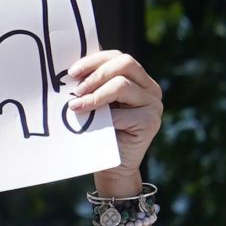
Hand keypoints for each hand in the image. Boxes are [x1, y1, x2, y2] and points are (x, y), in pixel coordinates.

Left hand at [68, 51, 162, 198]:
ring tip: (76, 107)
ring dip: (95, 95)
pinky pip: (123, 113)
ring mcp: (153, 104)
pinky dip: (104, 119)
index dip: (94, 60)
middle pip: (126, 63)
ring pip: (123, 85)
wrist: (111, 168)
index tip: (71, 72)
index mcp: (137, 79)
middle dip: (96, 75)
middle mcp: (150, 88)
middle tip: (75, 91)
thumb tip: (71, 71)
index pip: (118, 57)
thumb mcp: (95, 105)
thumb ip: (92, 87)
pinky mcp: (151, 121)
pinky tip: (92, 126)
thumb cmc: (99, 134)